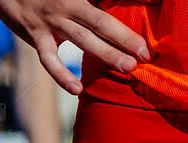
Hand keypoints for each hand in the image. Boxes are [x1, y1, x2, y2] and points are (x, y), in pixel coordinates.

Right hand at [0, 0, 148, 95]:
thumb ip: (90, 6)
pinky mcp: (35, 36)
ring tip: (127, 67)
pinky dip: (62, 75)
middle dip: (126, 38)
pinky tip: (77, 90)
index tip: (151, 24)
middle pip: (102, 22)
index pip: (109, 5)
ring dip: (107, 54)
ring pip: (83, 39)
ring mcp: (52, 22)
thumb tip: (109, 15)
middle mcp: (68, 6)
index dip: (130, 13)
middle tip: (145, 54)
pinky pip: (49, 59)